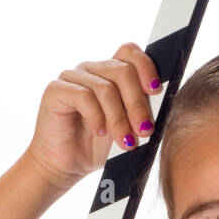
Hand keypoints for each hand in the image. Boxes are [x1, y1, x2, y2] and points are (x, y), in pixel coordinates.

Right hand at [26, 41, 161, 187]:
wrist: (67, 165)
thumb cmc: (99, 147)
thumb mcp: (128, 128)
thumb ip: (142, 110)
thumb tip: (162, 100)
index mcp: (111, 73)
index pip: (131, 53)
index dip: (146, 67)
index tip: (156, 91)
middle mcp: (92, 69)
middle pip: (122, 71)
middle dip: (137, 103)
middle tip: (145, 130)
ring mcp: (73, 77)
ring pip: (105, 88)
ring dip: (119, 118)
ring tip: (125, 142)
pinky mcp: (56, 89)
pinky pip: (83, 96)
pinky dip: (96, 117)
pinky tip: (99, 132)